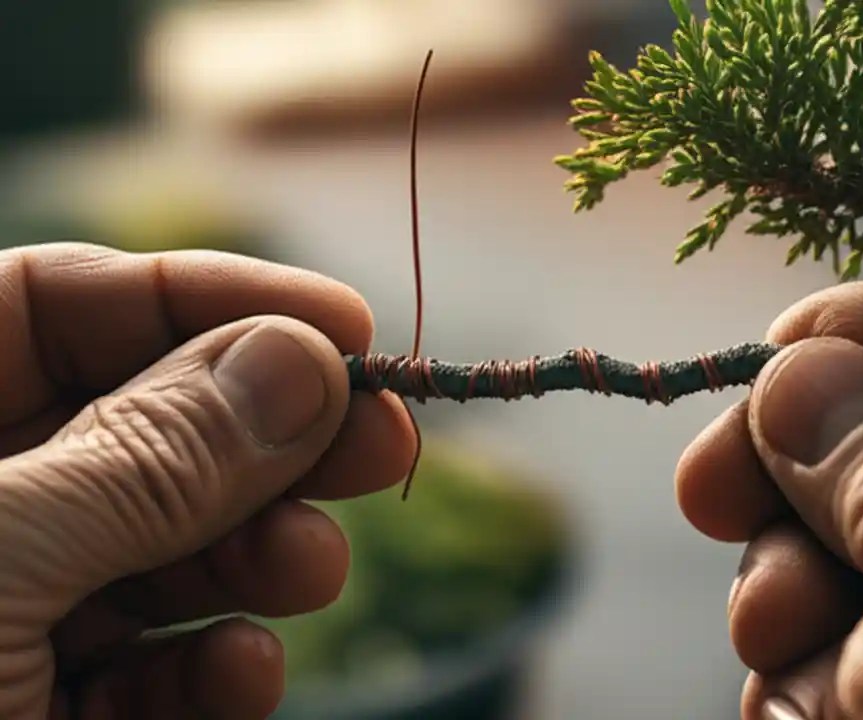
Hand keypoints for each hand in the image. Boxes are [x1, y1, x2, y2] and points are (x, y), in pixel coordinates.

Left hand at [0, 243, 415, 718]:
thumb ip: (147, 455)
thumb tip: (299, 360)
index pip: (49, 303)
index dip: (200, 298)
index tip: (339, 324)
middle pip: (132, 427)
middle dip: (262, 434)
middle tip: (382, 438)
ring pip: (157, 555)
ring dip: (254, 556)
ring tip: (313, 567)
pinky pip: (146, 678)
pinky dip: (211, 673)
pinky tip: (241, 672)